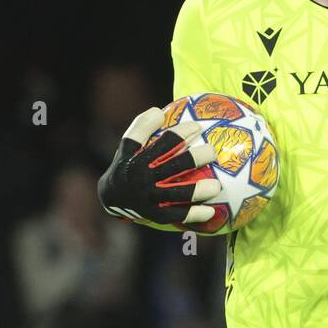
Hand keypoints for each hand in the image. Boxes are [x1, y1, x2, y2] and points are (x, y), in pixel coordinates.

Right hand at [98, 107, 220, 229]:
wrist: (110, 197)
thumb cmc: (126, 165)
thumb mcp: (128, 145)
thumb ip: (141, 127)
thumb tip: (159, 111)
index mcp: (140, 159)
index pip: (165, 143)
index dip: (183, 133)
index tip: (198, 127)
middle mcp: (146, 179)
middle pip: (175, 166)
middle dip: (197, 158)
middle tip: (212, 152)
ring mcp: (151, 198)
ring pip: (179, 193)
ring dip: (199, 190)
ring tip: (217, 186)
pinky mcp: (155, 215)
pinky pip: (178, 215)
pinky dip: (194, 214)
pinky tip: (211, 212)